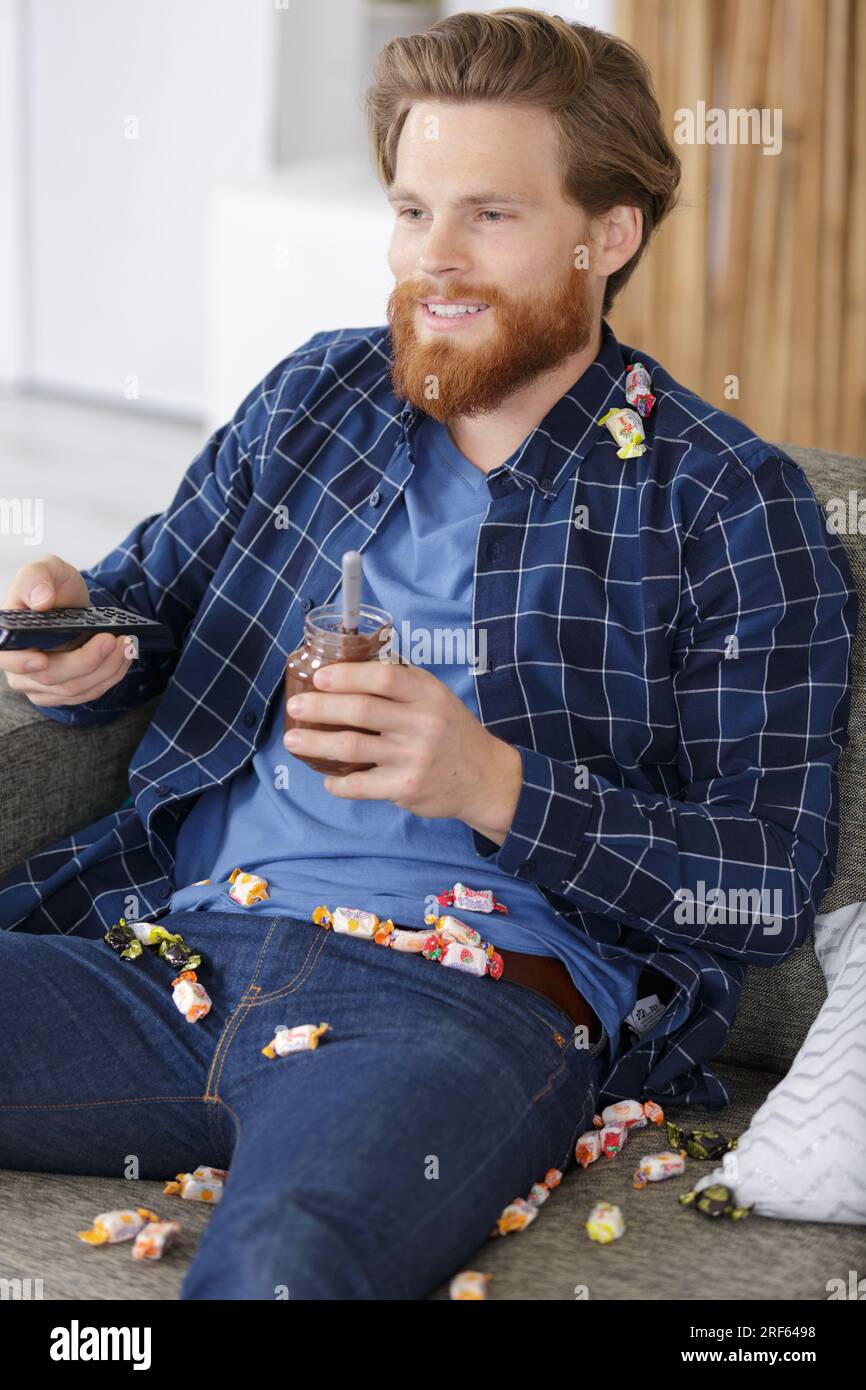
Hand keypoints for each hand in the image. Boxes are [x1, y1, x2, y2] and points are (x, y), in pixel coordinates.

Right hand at [0, 554, 135, 705]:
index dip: (21, 663)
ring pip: (73, 689)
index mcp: (7, 636)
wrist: (72, 603)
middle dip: (85, 660)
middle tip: (109, 639)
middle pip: (50, 677)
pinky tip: (123, 656)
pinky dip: (110, 676)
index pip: (5, 658)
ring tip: (124, 644)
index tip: (42, 660)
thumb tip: (40, 600)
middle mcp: (18, 665)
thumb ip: (36, 578)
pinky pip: (87, 693)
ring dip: (105, 668)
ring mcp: (39, 683)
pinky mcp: (62, 692)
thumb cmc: (53, 586)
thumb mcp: (45, 569)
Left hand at [284, 660, 522, 843]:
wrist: (485, 777)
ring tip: (293, 741)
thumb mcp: (437, 697)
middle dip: (320, 707)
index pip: (382, 677)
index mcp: (427, 694)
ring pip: (352, 747)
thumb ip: (401, 682)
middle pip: (360, 711)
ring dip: (316, 744)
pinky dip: (338, 784)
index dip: (346, 675)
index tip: (319, 677)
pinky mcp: (407, 788)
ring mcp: (414, 757)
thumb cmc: (452, 731)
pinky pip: (361, 785)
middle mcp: (422, 724)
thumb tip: (351, 664)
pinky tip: (327, 780)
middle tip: (295, 706)